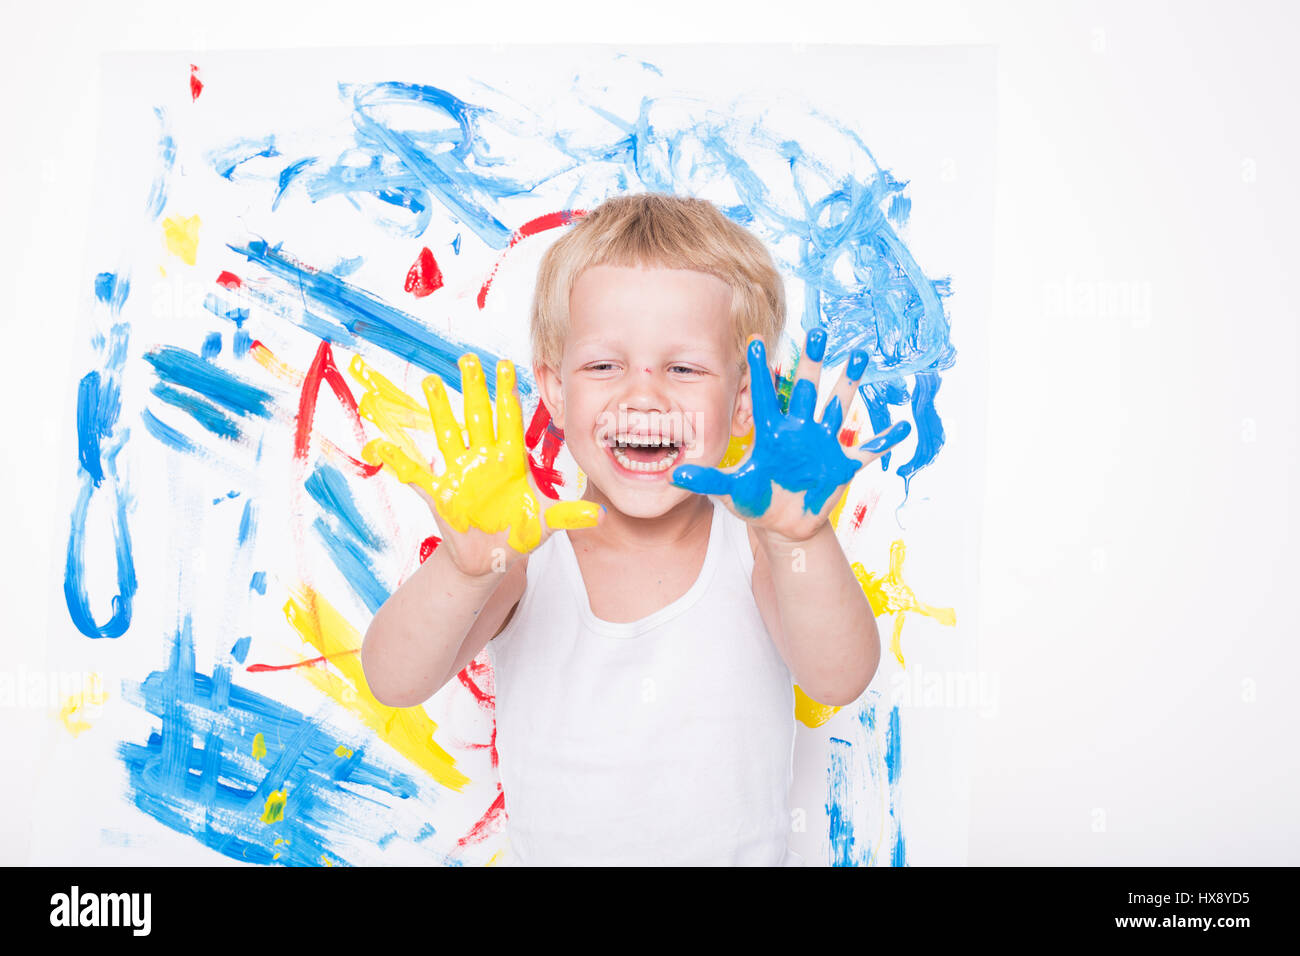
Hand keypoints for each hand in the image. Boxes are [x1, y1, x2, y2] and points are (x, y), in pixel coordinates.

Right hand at [362, 353, 602, 574]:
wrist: (491, 561)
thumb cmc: (519, 535)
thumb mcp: (545, 525)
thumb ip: (568, 516)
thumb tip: (599, 516)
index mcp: (510, 461)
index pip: (508, 420)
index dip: (506, 393)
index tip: (506, 364)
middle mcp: (483, 460)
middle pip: (477, 417)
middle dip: (473, 389)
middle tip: (467, 358)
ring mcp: (460, 474)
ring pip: (448, 434)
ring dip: (439, 410)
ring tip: (431, 383)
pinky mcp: (440, 494)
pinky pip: (417, 476)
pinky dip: (400, 463)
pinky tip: (383, 447)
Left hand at [670, 329, 910, 543]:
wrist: (784, 524)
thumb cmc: (756, 501)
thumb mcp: (731, 491)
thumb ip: (708, 479)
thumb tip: (677, 475)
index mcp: (772, 433)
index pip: (764, 395)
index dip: (760, 370)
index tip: (755, 339)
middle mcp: (799, 430)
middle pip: (805, 390)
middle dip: (811, 362)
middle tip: (816, 330)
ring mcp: (823, 444)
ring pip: (837, 406)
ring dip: (849, 383)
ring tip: (859, 356)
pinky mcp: (842, 465)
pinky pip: (867, 451)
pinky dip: (885, 442)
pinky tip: (903, 428)